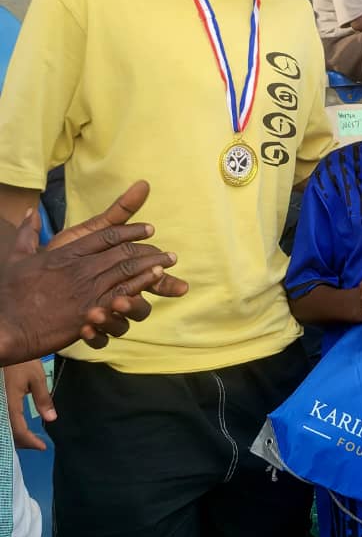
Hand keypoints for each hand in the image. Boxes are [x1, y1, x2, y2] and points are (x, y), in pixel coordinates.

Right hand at [1, 181, 187, 362]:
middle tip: (169, 253)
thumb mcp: (17, 257)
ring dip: (152, 265)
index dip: (130, 231)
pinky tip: (155, 281)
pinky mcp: (88, 312)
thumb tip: (30, 212)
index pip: (106, 235)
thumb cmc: (9, 293)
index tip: (148, 229)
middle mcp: (80, 267)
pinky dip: (141, 285)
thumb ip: (27, 234)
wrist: (5, 324)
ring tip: (169, 263)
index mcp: (66, 252)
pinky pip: (121, 295)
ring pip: (127, 271)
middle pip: (123, 252)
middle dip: (149, 250)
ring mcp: (86, 289)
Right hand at [4, 360, 52, 449]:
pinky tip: (14, 427)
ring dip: (12, 436)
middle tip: (35, 444)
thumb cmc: (21, 361)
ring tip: (27, 438)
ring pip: (2, 428)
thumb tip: (51, 419)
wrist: (4, 347)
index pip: (18, 432)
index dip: (30, 442)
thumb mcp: (36, 377)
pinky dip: (7, 426)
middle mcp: (0, 408)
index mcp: (9, 404)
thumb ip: (43, 399)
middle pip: (6, 434)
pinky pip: (1, 419)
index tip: (42, 447)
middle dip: (21, 443)